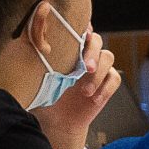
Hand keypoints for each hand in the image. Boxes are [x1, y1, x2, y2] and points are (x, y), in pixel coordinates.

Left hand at [31, 32, 119, 148]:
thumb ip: (38, 55)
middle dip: (92, 52)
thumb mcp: (37, 75)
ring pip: (108, 57)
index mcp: (69, 47)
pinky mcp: (107, 83)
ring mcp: (99, 68)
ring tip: (85, 90)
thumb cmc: (45, 96)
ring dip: (99, 72)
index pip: (79, 29)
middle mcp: (86, 54)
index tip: (80, 33)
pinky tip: (94, 98)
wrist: (57, 121)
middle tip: (86, 67)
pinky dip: (106, 88)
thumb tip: (34, 34)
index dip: (82, 27)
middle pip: (97, 41)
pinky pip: (115, 78)